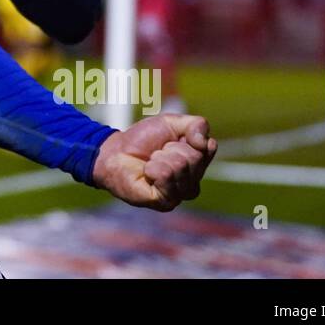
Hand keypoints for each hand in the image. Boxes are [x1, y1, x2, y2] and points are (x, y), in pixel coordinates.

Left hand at [91, 114, 217, 211]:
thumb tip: (206, 143)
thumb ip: (196, 125)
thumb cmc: (143, 139)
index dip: (187, 137)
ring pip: (181, 166)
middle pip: (194, 157)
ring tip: (151, 163)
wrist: (115, 152)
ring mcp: (181, 194)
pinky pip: (166, 177)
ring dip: (160, 158)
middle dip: (170, 148)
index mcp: (199, 164)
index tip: (171, 140)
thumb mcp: (171, 122)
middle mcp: (193, 181)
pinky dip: (153, 168)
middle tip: (157, 153)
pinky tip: (147, 173)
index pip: (208, 147)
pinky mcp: (166, 202)